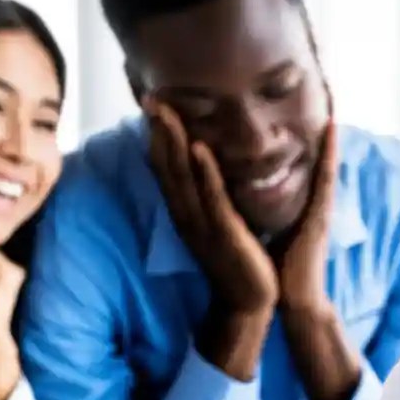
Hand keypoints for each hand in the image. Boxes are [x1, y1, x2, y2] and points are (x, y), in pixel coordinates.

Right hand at [145, 97, 277, 316]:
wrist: (249, 301)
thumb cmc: (238, 259)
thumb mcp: (219, 223)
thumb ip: (212, 198)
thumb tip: (210, 172)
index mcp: (186, 212)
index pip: (165, 168)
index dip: (157, 137)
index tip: (152, 106)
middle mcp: (187, 215)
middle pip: (167, 167)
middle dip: (159, 132)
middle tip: (150, 99)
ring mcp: (202, 224)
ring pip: (183, 178)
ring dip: (174, 143)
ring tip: (166, 112)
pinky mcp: (223, 232)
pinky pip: (212, 197)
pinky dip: (204, 171)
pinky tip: (200, 147)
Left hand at [277, 115, 337, 318]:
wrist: (296, 301)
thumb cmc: (281, 270)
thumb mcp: (273, 234)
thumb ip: (269, 217)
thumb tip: (251, 202)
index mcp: (302, 210)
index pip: (305, 171)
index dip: (311, 149)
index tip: (311, 122)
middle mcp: (315, 206)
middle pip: (320, 165)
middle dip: (326, 139)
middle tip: (328, 104)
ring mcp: (321, 211)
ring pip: (326, 168)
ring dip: (330, 142)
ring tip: (334, 113)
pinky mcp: (320, 219)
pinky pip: (325, 181)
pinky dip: (329, 157)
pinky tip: (331, 134)